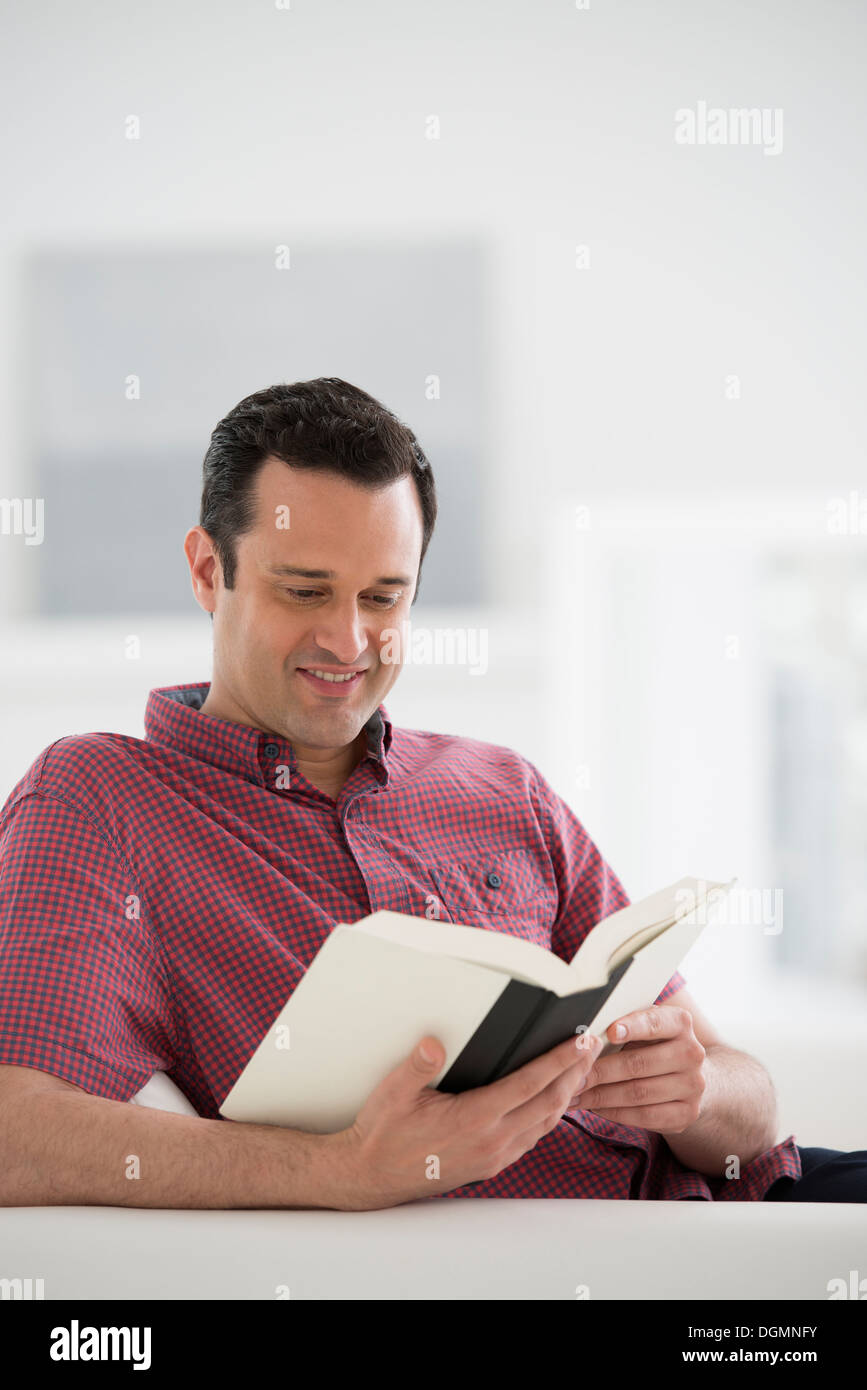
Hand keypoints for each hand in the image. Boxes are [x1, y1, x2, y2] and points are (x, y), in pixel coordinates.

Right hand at [330, 1029, 603, 1210]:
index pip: (530, 1084)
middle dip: (576, 1072)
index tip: (580, 1042)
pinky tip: (554, 1099)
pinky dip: (551, 1114)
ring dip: (568, 1093)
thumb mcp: (394, 1092)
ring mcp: (495, 1156)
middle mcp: (492, 1140)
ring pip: (547, 1123)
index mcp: (474, 1119)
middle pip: (550, 1102)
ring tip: (581, 1067)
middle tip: (593, 1046)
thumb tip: (435, 1044)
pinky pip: (533, 1136)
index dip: (559, 1061)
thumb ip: (418, 1066)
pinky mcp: (492, 1164)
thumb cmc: (384, 1133)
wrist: (372, 1176)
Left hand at [569, 1006, 707, 1134]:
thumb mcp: (642, 1026)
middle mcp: (692, 1052)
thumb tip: (583, 1032)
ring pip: (638, 1093)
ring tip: (574, 1095)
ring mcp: (693, 1085)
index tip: (610, 1032)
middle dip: (600, 1071)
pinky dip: (614, 1113)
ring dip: (601, 1096)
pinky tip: (595, 1108)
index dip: (633, 1027)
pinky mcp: (687, 1113)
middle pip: (639, 1063)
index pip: (655, 1022)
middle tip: (572, 1076)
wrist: (687, 1075)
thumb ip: (621, 1023)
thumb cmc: (651, 1043)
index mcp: (680, 1022)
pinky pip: (644, 1116)